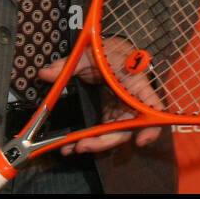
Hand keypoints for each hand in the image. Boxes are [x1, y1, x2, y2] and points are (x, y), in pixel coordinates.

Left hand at [37, 39, 164, 155]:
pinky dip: (89, 139)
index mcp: (136, 83)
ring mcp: (121, 110)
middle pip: (126, 129)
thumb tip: (46, 73)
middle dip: (104, 141)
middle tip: (82, 145)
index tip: (140, 141)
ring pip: (112, 134)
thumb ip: (69, 65)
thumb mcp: (90, 53)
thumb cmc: (108, 50)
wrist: (108, 50)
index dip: (151, 126)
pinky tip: (71, 145)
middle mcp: (132, 102)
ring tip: (71, 148)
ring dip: (93, 144)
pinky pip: (103, 131)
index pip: (153, 106)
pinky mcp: (111, 114)